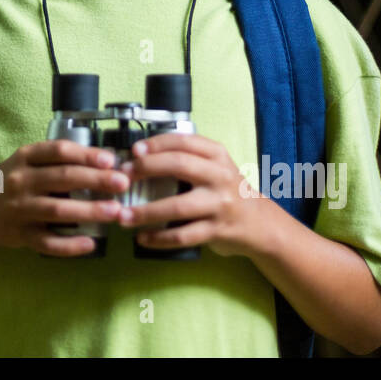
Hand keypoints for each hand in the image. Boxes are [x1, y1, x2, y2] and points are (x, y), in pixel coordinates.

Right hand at [0, 140, 130, 255]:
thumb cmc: (11, 182)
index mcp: (24, 158)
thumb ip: (56, 160)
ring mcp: (19, 209)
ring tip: (115, 212)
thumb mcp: (26, 162)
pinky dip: (70, 245)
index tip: (111, 160)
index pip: (58, 151)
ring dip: (89, 210)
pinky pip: (47, 242)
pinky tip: (91, 244)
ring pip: (57, 210)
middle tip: (123, 184)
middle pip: (63, 178)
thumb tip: (104, 162)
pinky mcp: (20, 235)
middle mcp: (20, 181)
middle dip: (96, 180)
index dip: (86, 154)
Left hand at [116, 134, 267, 256]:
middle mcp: (220, 176)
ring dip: (146, 211)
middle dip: (147, 168)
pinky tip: (142, 238)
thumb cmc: (225, 190)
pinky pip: (183, 235)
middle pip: (179, 165)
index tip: (134, 151)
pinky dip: (159, 238)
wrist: (258, 222)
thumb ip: (187, 157)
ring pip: (178, 206)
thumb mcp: (215, 166)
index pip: (183, 141)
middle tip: (123, 177)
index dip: (156, 144)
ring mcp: (220, 204)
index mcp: (217, 155)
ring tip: (122, 216)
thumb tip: (139, 156)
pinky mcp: (217, 230)